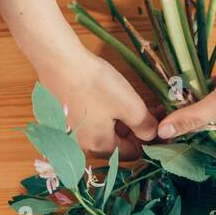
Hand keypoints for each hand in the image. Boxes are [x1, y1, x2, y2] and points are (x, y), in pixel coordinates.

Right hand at [37, 45, 157, 159]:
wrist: (58, 61)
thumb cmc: (96, 85)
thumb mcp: (130, 107)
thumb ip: (146, 126)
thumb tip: (152, 135)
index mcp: (100, 148)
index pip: (133, 153)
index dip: (149, 138)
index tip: (157, 118)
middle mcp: (83, 146)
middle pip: (117, 143)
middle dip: (134, 127)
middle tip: (146, 108)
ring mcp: (70, 132)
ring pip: (104, 131)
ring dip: (119, 119)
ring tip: (128, 100)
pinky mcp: (62, 117)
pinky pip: (89, 121)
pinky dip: (102, 112)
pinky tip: (105, 95)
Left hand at [156, 18, 215, 143]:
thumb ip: (193, 116)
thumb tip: (163, 132)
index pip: (214, 149)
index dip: (190, 149)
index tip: (165, 148)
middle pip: (206, 129)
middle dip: (183, 127)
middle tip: (156, 128)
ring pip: (203, 109)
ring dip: (184, 108)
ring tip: (158, 110)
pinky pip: (204, 91)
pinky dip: (191, 91)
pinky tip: (171, 92)